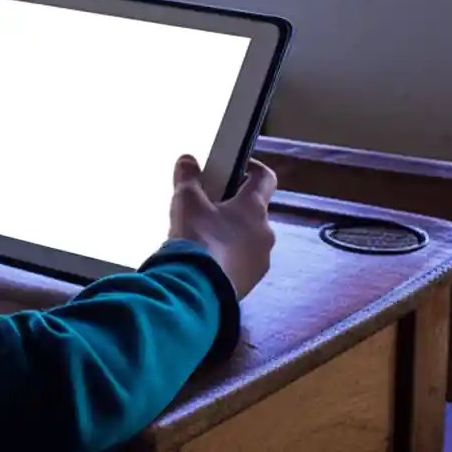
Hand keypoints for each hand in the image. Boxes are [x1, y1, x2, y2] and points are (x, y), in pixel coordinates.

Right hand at [168, 156, 277, 299]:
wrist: (197, 290)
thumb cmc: (197, 238)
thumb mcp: (186, 202)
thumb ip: (188, 178)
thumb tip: (188, 160)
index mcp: (254, 208)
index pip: (264, 178)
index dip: (251, 168)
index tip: (236, 167)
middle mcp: (265, 233)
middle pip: (253, 212)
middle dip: (232, 208)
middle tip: (207, 209)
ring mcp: (260, 261)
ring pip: (248, 240)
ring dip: (231, 236)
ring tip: (203, 241)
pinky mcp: (249, 283)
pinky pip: (241, 264)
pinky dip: (227, 259)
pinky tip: (205, 263)